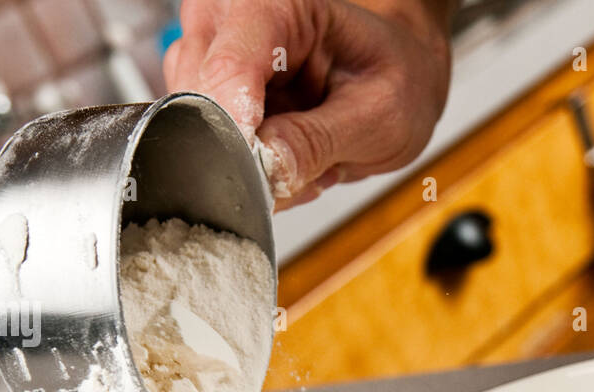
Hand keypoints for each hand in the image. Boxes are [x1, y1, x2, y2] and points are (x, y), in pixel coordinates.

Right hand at [165, 0, 454, 209]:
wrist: (396, 81)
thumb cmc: (394, 79)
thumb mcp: (377, 116)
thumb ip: (318, 142)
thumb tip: (266, 168)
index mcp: (278, 7)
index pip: (229, 68)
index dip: (235, 130)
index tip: (258, 174)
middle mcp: (231, 20)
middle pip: (201, 100)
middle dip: (250, 152)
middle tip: (308, 166)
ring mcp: (212, 54)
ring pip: (197, 129)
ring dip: (253, 162)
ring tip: (309, 156)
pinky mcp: (207, 91)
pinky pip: (206, 145)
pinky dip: (250, 166)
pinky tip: (290, 156)